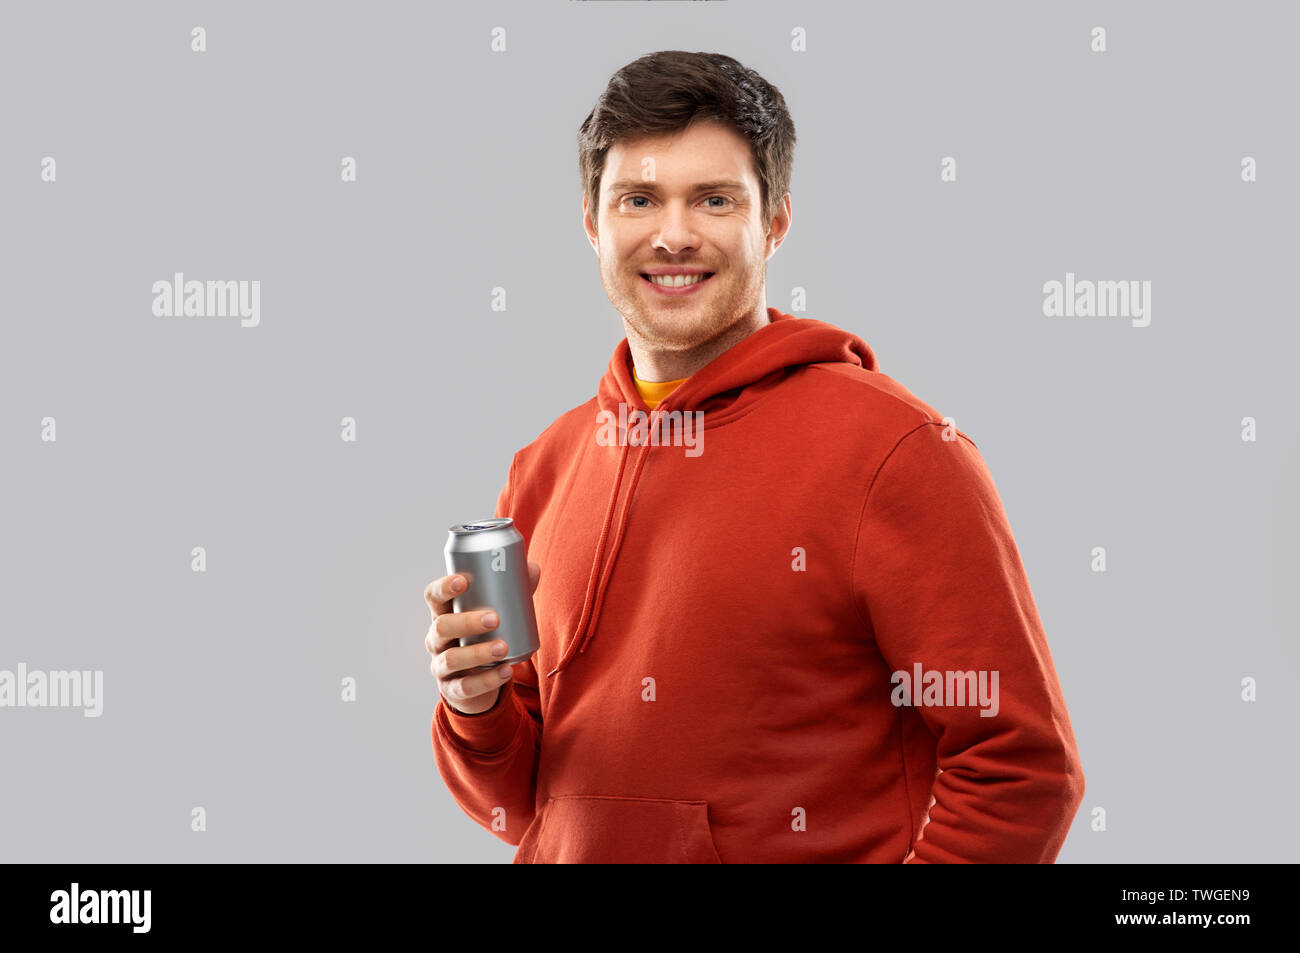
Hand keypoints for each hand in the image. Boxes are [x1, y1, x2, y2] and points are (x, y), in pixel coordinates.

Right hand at [424, 561, 540, 714]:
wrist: (478, 678)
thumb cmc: (485, 635)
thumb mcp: (494, 613)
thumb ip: (512, 590)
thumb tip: (532, 569)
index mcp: (444, 614)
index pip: (433, 597)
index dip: (443, 587)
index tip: (464, 581)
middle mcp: (437, 638)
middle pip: (442, 627)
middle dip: (466, 622)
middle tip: (494, 618)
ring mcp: (441, 665)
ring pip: (451, 659)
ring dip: (477, 653)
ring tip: (503, 647)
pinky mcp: (452, 688)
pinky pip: (466, 686)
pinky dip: (487, 680)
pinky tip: (505, 671)